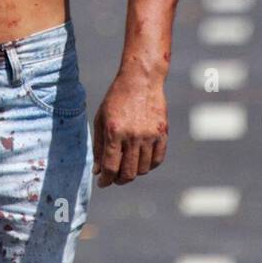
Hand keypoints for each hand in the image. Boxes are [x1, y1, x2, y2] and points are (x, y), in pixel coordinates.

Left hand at [92, 69, 167, 186]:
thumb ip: (99, 146)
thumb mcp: (101, 119)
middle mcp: (133, 135)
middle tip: (115, 178)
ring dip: (134, 172)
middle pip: (128, 173)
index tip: (102, 182)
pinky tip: (141, 161)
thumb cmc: (116, 98)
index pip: (110, 167)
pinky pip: (157, 159)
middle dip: (119, 180)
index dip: (105, 180)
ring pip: (143, 169)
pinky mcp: (162, 133)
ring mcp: (150, 135)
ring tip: (127, 166)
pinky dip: (149, 165)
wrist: (141, 79)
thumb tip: (98, 171)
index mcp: (115, 132)